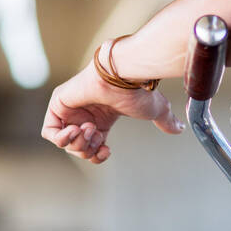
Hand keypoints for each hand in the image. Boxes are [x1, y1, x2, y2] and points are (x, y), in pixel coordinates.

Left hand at [40, 62, 184, 163]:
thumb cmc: (136, 90)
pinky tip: (77, 130)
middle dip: (88, 149)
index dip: (98, 155)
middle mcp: (85, 114)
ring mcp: (70, 110)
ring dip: (78, 143)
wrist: (122, 75)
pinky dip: (62, 139)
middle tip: (98, 136)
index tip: (108, 151)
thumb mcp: (153, 110)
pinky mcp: (58, 105)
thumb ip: (164, 120)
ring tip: (89, 129)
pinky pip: (49, 132)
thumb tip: (180, 129)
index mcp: (103, 117)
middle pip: (79, 147)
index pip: (93, 146)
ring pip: (64, 142)